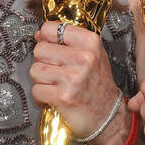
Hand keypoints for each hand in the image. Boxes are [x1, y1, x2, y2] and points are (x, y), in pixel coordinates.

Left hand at [31, 21, 122, 144]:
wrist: (108, 116)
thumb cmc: (99, 86)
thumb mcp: (94, 55)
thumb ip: (70, 42)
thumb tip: (40, 35)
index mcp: (90, 43)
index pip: (52, 28)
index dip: (45, 38)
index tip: (50, 47)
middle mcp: (83, 58)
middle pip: (40, 50)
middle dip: (42, 62)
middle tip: (54, 71)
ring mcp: (73, 77)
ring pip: (35, 70)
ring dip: (40, 80)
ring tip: (54, 85)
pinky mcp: (63, 96)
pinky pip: (36, 90)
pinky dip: (40, 97)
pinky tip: (52, 98)